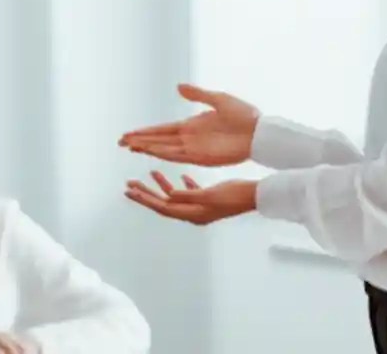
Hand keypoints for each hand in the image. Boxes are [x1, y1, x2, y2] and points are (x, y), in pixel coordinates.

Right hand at [118, 83, 259, 165]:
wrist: (260, 132)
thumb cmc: (244, 116)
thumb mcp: (218, 99)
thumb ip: (197, 94)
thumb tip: (178, 87)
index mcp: (192, 126)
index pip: (163, 129)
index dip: (146, 132)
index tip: (130, 133)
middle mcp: (189, 138)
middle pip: (158, 140)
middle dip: (139, 141)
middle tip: (120, 142)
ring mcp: (194, 148)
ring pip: (163, 149)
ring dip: (146, 147)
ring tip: (128, 146)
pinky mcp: (201, 156)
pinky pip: (176, 155)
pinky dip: (161, 153)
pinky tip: (149, 151)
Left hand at [124, 171, 255, 224]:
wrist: (257, 196)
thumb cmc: (236, 195)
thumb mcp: (210, 194)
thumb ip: (189, 195)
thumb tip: (169, 195)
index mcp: (193, 214)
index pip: (162, 207)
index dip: (145, 199)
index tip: (130, 191)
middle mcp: (194, 213)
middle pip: (164, 203)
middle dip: (147, 193)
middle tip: (130, 184)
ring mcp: (201, 207)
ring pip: (175, 197)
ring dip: (162, 185)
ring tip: (150, 173)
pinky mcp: (209, 199)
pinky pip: (190, 193)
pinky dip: (181, 185)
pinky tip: (179, 177)